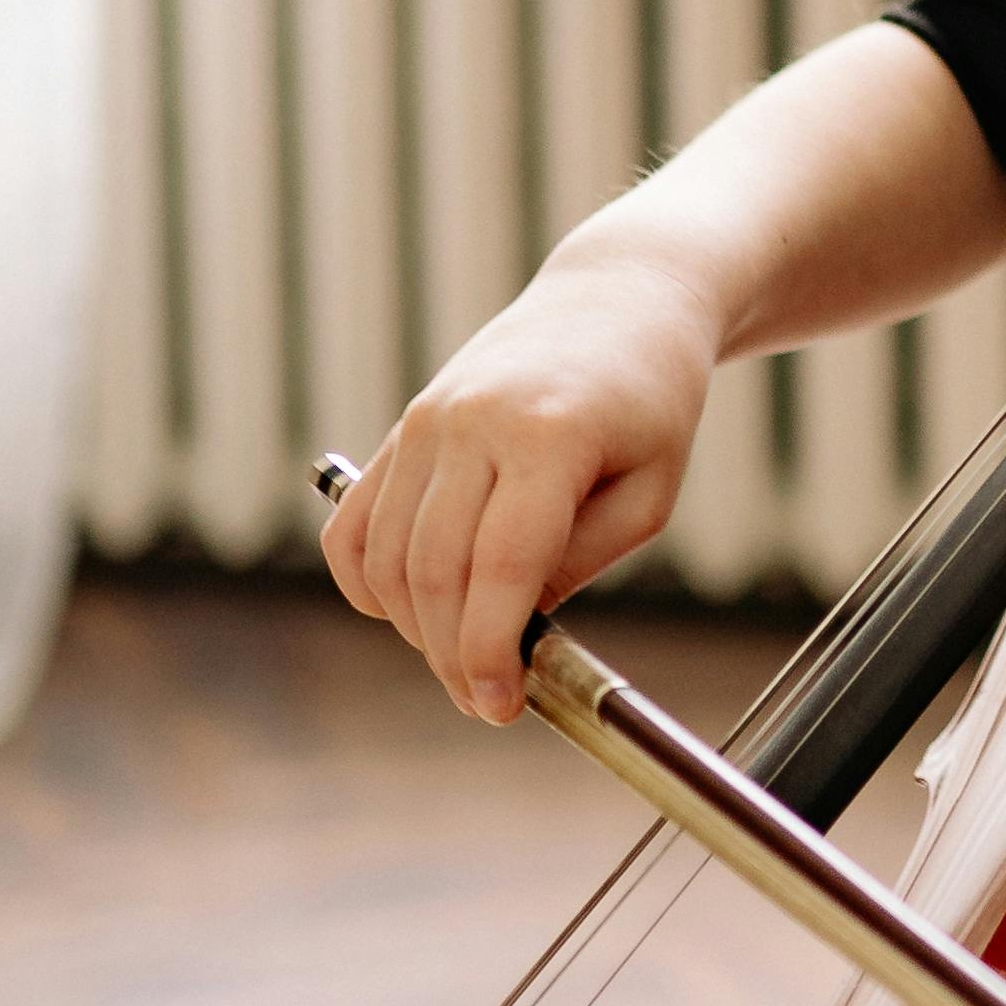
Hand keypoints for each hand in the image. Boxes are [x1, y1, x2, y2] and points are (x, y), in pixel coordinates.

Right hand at [321, 240, 718, 724]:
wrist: (618, 299)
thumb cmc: (650, 402)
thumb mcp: (649, 491)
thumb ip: (578, 563)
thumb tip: (508, 634)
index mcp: (549, 435)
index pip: (500, 567)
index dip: (490, 649)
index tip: (501, 706)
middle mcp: (472, 423)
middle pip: (434, 572)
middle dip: (453, 654)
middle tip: (487, 698)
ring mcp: (426, 422)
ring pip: (385, 558)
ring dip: (414, 628)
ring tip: (465, 653)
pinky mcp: (402, 427)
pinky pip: (355, 525)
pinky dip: (367, 582)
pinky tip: (409, 610)